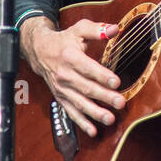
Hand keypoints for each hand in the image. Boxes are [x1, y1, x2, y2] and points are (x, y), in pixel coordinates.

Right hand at [20, 17, 125, 137]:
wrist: (40, 51)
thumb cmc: (64, 40)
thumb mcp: (79, 29)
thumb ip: (97, 30)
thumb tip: (115, 29)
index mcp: (70, 57)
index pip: (87, 68)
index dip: (102, 75)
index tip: (116, 82)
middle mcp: (65, 75)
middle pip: (86, 87)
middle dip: (104, 96)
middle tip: (120, 103)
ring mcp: (62, 89)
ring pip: (80, 103)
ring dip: (95, 112)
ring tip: (110, 119)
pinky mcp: (61, 98)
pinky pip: (71, 112)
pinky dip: (82, 123)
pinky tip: (94, 131)